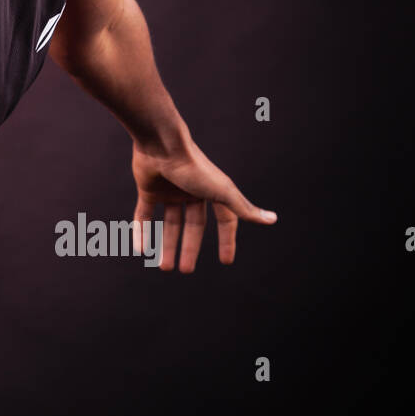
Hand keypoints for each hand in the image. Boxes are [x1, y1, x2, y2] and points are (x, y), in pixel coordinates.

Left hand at [130, 137, 275, 271]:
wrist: (161, 145)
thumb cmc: (194, 168)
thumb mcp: (222, 191)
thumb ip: (244, 208)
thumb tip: (273, 219)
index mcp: (212, 192)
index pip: (224, 220)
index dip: (227, 240)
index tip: (226, 261)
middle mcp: (191, 192)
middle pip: (192, 226)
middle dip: (189, 248)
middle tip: (186, 270)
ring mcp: (168, 191)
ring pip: (169, 223)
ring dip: (166, 245)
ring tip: (164, 267)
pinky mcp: (147, 190)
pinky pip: (144, 215)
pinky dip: (142, 232)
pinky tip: (141, 250)